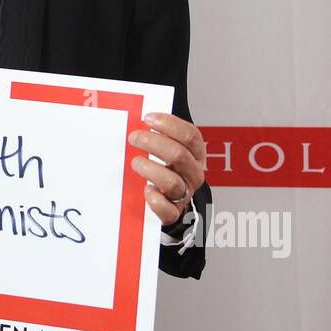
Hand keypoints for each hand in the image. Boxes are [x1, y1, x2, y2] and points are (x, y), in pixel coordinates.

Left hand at [127, 112, 205, 226]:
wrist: (170, 203)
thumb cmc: (166, 170)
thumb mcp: (168, 148)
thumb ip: (158, 134)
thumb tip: (135, 117)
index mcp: (195, 154)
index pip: (190, 135)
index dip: (169, 124)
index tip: (148, 118)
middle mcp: (193, 174)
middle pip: (179, 155)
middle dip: (153, 143)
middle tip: (134, 137)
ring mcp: (185, 194)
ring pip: (172, 182)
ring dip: (150, 169)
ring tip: (135, 163)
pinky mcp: (173, 212)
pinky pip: (167, 209)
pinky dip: (155, 200)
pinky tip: (146, 190)